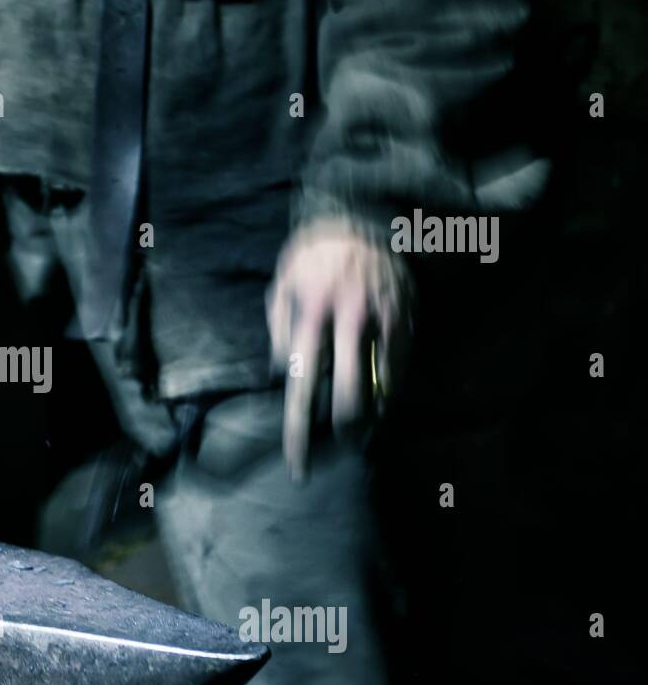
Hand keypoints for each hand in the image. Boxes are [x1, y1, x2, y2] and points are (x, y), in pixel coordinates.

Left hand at [266, 218, 413, 480]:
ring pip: (383, 389)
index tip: (299, 466)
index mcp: (310, 316)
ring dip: (372, 419)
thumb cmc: (312, 259)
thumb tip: (282, 373)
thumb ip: (279, 331)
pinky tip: (381, 402)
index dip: (299, 433)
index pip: (302, 387)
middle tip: (340, 448)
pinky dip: (391, 392)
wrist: (361, 218)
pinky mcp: (407, 317)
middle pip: (350, 397)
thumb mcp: (282, 288)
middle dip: (345, 433)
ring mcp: (382, 320)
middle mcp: (348, 321)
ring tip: (363, 431)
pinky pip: (401, 369)